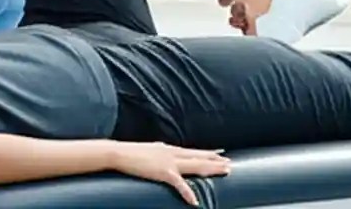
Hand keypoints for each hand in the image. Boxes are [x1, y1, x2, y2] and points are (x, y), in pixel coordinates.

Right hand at [106, 140, 229, 205]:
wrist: (119, 153)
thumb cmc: (131, 154)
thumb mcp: (150, 151)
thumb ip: (161, 155)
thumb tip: (166, 158)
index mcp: (169, 149)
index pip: (194, 151)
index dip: (209, 153)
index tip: (221, 153)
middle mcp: (173, 153)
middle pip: (200, 157)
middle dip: (216, 161)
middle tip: (231, 163)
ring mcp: (169, 162)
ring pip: (196, 166)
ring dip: (212, 169)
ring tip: (226, 171)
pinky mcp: (163, 172)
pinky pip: (179, 184)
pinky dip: (188, 192)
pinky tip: (195, 200)